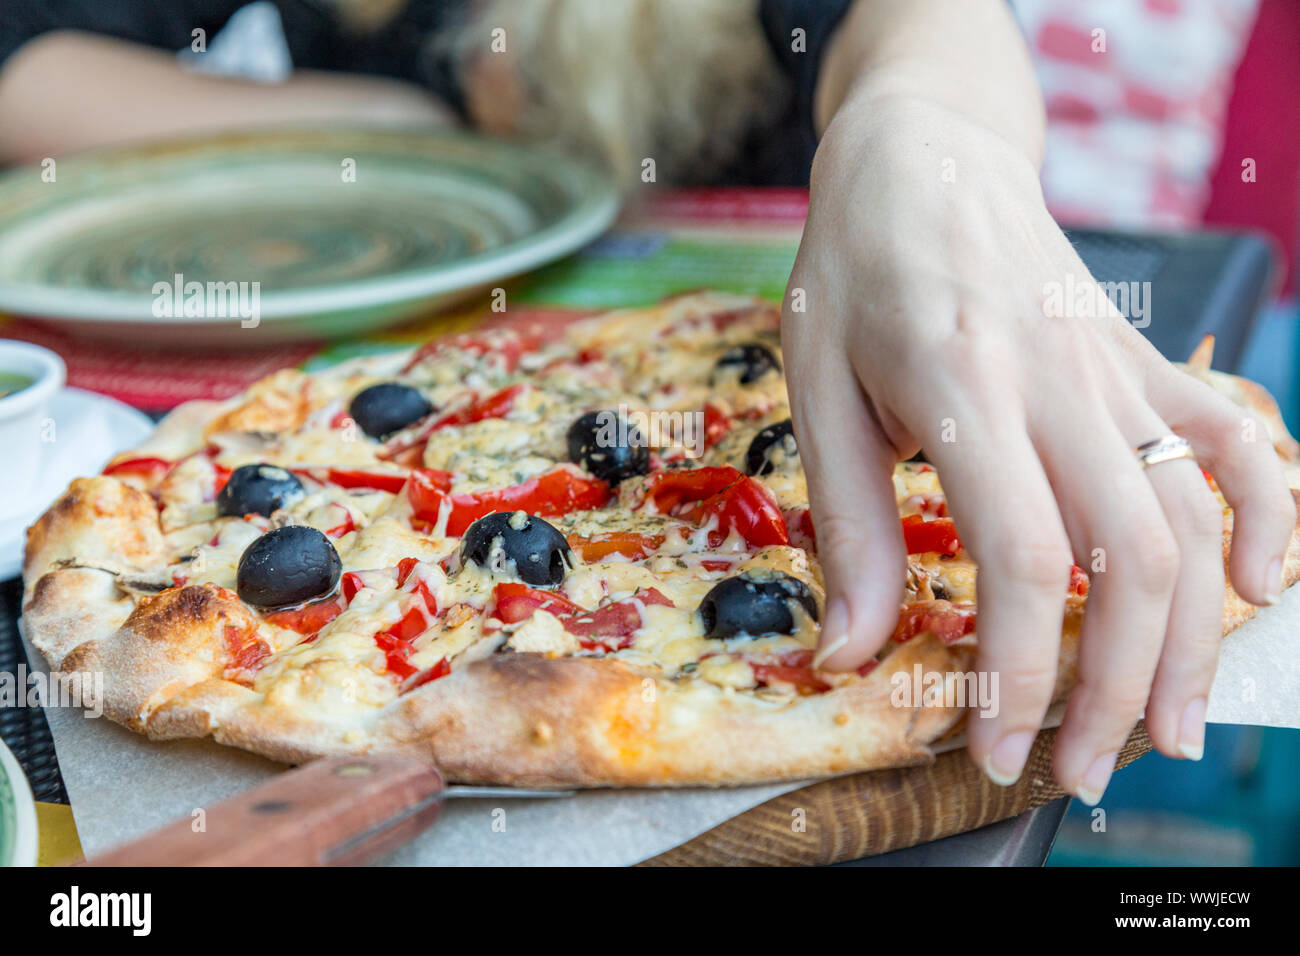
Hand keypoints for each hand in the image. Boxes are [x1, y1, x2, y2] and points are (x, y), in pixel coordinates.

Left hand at [785, 93, 1295, 801]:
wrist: (922, 159)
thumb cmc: (854, 275)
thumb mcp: (817, 394)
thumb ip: (846, 529)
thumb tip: (848, 655)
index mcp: (962, 389)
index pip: (1025, 558)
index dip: (1022, 671)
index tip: (998, 747)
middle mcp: (1058, 380)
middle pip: (1131, 557)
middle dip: (1116, 686)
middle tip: (1078, 770)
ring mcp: (1115, 367)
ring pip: (1191, 516)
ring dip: (1194, 638)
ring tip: (1170, 730)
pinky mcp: (1142, 358)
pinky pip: (1231, 435)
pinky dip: (1267, 511)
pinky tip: (1259, 584)